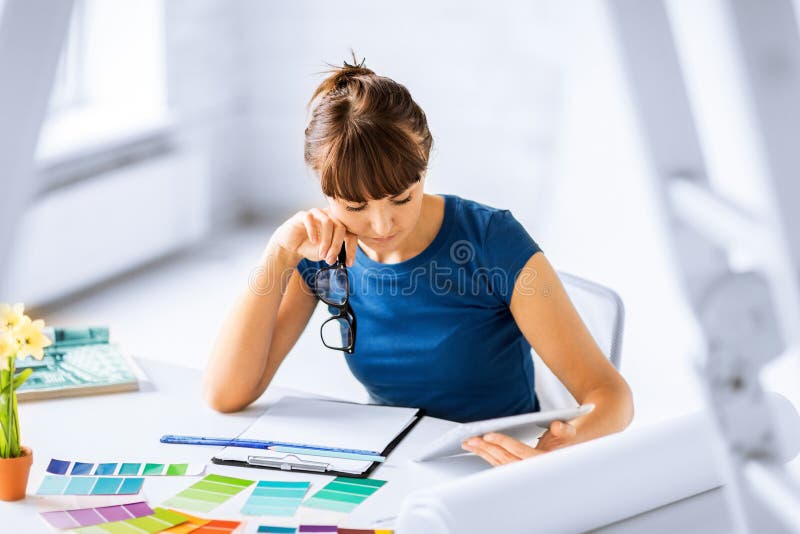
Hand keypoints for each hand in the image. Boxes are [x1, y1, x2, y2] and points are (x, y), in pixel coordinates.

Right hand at [267, 208, 357, 265]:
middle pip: (340, 227)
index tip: (349, 263)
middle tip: (330, 259)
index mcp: (338, 225)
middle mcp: (329, 216)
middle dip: (336, 246)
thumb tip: (339, 256)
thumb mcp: (326, 253)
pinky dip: (313, 231)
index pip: (351, 233)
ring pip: (328, 222)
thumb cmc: (310, 248)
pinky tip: (313, 241)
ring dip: (326, 241)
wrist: (291, 247)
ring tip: (321, 254)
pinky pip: (310, 219)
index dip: (352, 248)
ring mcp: (316, 213)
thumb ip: (334, 252)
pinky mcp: (303, 215)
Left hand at [461, 420, 577, 466]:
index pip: (520, 452)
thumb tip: (557, 425)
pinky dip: (486, 457)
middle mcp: (533, 469)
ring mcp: (524, 472)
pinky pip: (499, 465)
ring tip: (468, 443)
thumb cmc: (566, 441)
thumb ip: (565, 428)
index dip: (503, 443)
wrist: (569, 451)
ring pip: (500, 463)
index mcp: (545, 461)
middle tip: (471, 439)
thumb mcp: (569, 432)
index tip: (488, 435)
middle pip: (505, 459)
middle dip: (486, 449)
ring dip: (482, 453)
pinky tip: (477, 449)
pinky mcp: (517, 470)